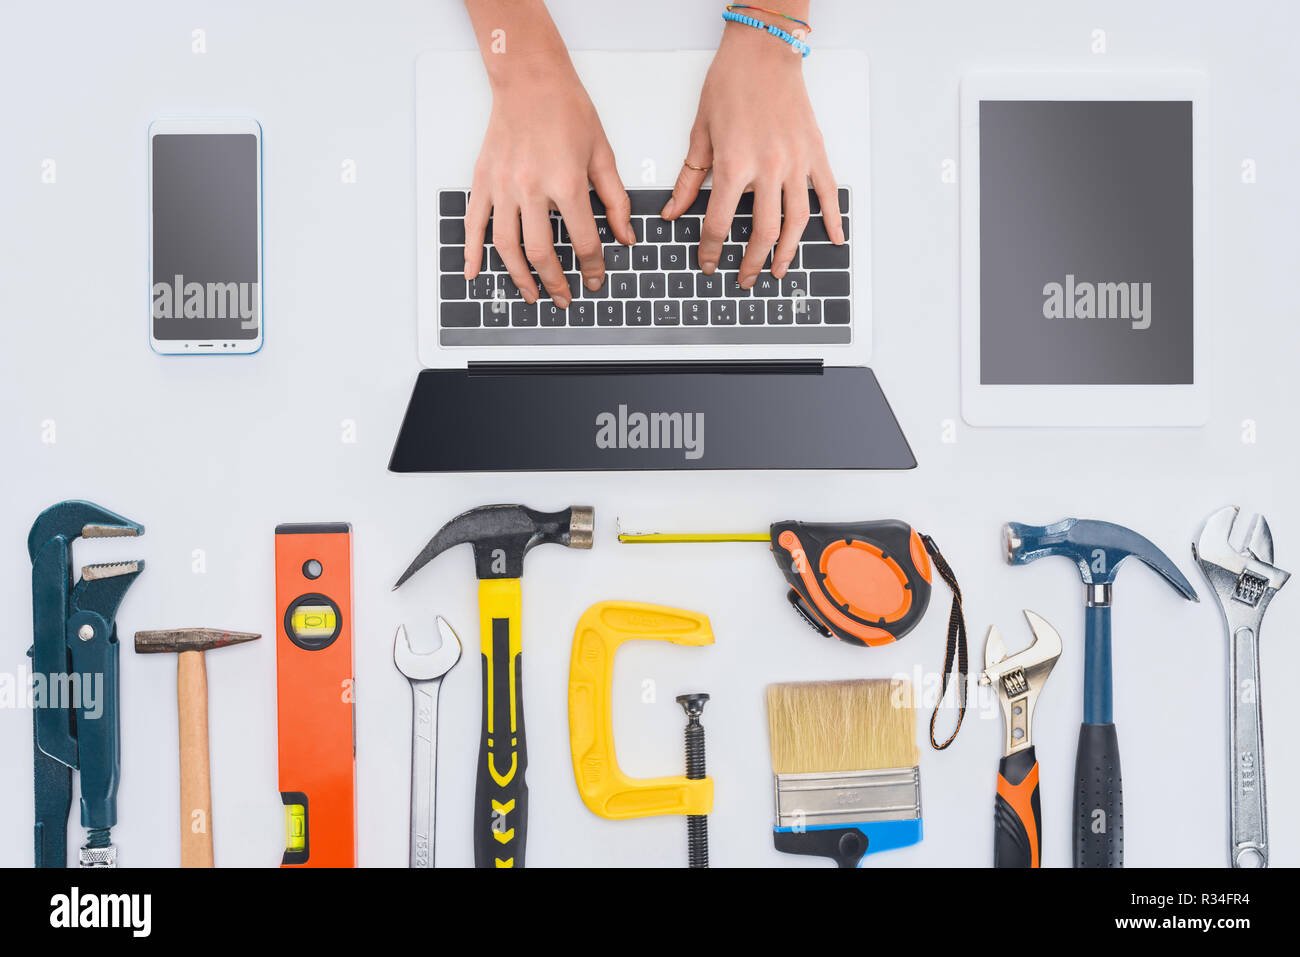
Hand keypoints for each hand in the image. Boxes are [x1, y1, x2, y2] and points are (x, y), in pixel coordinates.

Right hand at [464, 56, 633, 305]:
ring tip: (531, 295)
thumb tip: (625, 236)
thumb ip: (614, 200)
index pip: (583, 241)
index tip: (595, 278)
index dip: (592, 266)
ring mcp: (502, 186)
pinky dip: (472, 252)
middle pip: (542, 252)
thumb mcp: (602, 154)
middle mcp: (531, 189)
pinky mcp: (482, 181)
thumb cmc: (567, 110)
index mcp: (565, 183)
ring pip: (506, 246)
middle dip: (555, 282)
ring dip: (518, 277)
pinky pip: (473, 224)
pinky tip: (474, 274)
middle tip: (564, 298)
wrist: (530, 79)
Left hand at [662, 19, 841, 288]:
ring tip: (779, 270)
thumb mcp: (700, 132)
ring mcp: (796, 162)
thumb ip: (689, 178)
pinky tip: (833, 240)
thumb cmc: (730, 84)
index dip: (712, 250)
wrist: (763, 50)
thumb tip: (673, 212)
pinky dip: (832, 219)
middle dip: (752, 262)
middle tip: (744, 278)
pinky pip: (827, 193)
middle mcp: (769, 168)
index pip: (720, 223)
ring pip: (796, 221)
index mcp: (735, 164)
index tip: (708, 263)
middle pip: (763, 232)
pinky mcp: (815, 152)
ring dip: (788, 252)